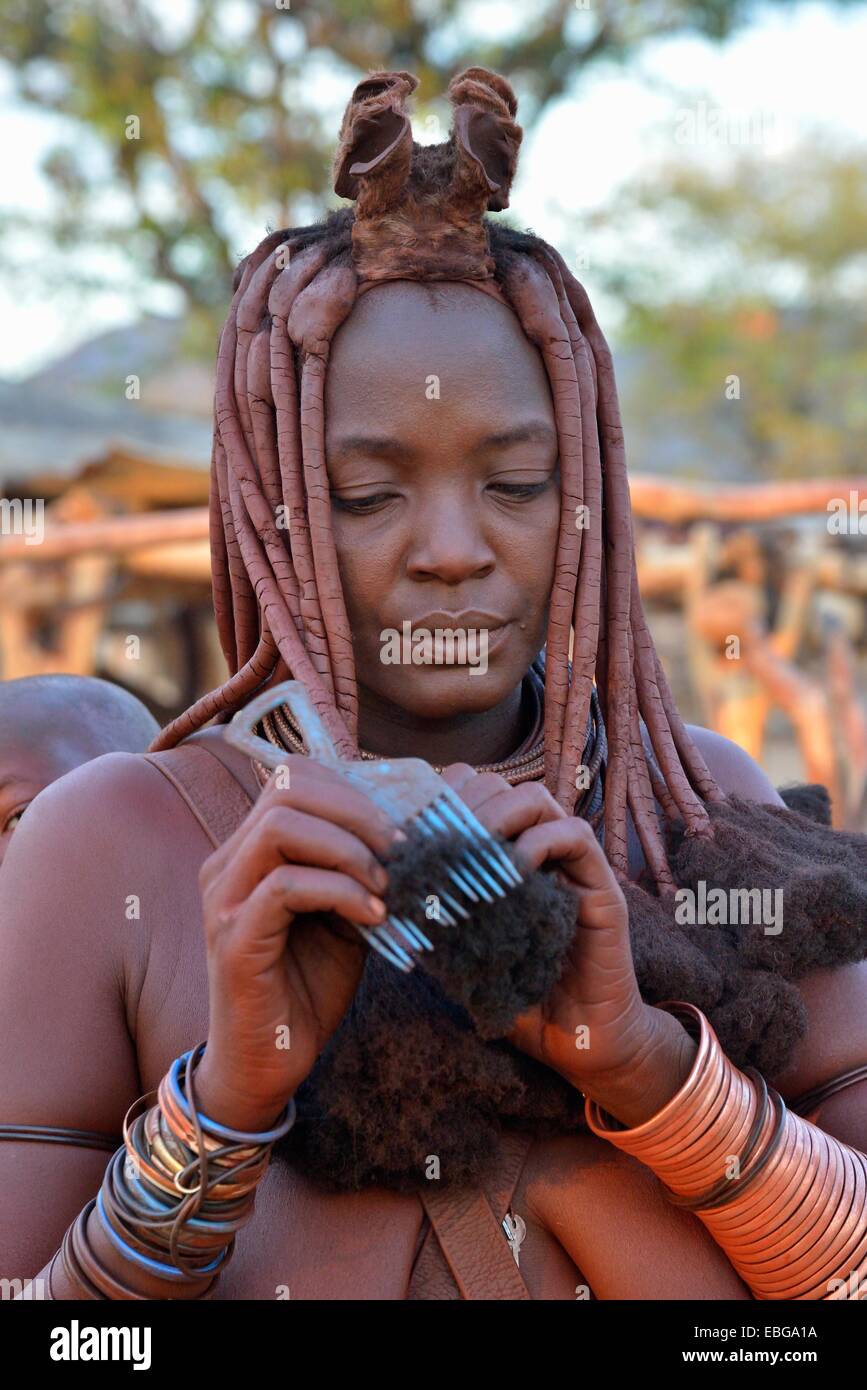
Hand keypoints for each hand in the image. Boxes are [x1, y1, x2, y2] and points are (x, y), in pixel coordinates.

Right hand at [194, 756, 402, 1132]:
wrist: (270, 1061)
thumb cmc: (310, 984)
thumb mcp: (346, 912)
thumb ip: (360, 868)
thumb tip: (413, 828)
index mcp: (251, 850)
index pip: (295, 777)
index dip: (354, 790)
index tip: (402, 826)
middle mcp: (228, 864)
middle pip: (288, 786)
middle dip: (357, 810)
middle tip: (402, 848)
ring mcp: (225, 898)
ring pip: (282, 826)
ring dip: (348, 848)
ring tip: (386, 884)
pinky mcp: (233, 938)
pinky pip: (285, 886)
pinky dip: (339, 891)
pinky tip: (372, 916)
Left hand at [441, 765, 696, 1125]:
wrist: (575, 1040)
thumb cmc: (516, 994)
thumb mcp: (463, 948)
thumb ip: (435, 912)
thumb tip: (383, 889)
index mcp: (501, 853)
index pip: (469, 793)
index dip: (437, 802)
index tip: (412, 834)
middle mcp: (536, 848)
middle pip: (497, 786)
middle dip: (461, 806)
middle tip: (439, 845)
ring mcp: (569, 863)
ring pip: (534, 798)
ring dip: (496, 816)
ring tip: (472, 852)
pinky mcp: (599, 884)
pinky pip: (573, 837)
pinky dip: (537, 844)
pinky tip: (511, 872)